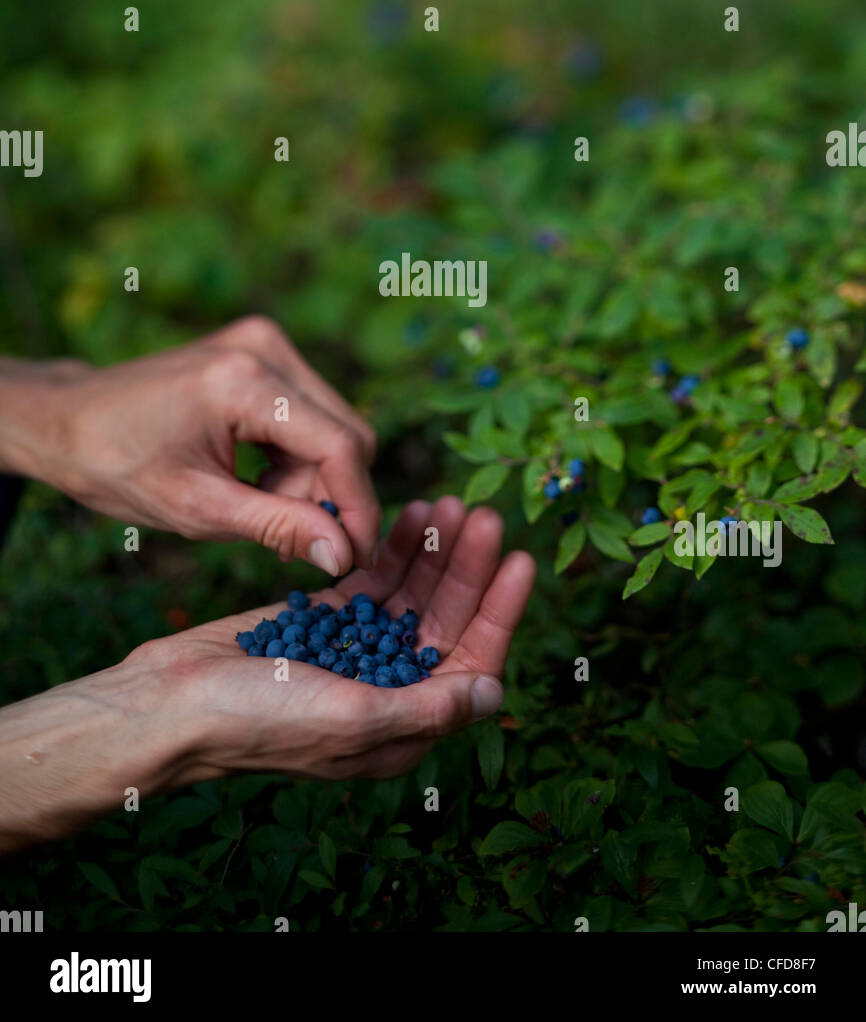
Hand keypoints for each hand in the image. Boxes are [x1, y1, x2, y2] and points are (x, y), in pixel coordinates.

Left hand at [0, 317, 378, 576]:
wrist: (69, 420)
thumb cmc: (118, 464)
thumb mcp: (197, 508)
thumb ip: (278, 527)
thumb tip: (342, 555)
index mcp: (244, 381)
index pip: (339, 445)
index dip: (356, 507)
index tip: (353, 558)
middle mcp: (264, 349)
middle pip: (346, 433)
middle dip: (331, 494)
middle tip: (294, 540)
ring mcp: (265, 344)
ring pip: (334, 426)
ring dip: (312, 478)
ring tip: (262, 507)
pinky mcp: (262, 351)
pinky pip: (311, 413)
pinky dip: (297, 456)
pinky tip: (259, 480)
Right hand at [126, 498, 534, 780]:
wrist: (167, 702)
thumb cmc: (253, 722)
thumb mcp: (348, 719)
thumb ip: (425, 708)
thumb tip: (494, 695)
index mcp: (400, 726)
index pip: (471, 664)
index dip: (500, 613)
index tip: (519, 560)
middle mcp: (386, 688)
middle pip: (444, 620)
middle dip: (468, 568)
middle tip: (485, 513)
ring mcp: (355, 651)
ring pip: (411, 594)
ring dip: (434, 551)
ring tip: (451, 503)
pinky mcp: (323, 619)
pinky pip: (373, 580)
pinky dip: (394, 549)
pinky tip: (411, 515)